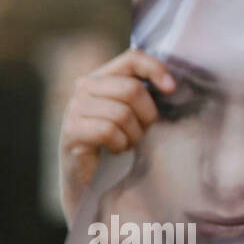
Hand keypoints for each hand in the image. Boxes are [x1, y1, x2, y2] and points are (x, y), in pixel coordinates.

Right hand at [59, 48, 174, 221]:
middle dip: (146, 116)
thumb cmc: (121, 149)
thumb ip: (147, 96)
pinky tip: (116, 151)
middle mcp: (84, 87)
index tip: (172, 89)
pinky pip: (107, 130)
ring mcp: (74, 108)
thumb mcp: (138, 118)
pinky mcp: (70, 131)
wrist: (95, 185)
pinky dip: (119, 145)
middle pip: (132, 89)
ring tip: (126, 144)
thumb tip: (173, 84)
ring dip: (133, 135)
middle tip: (141, 133)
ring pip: (121, 112)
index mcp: (103, 77)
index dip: (155, 69)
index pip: (132, 57)